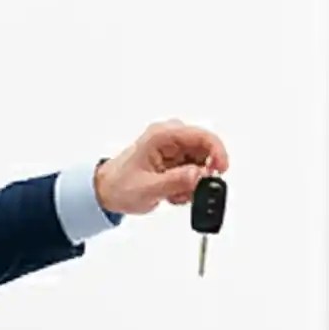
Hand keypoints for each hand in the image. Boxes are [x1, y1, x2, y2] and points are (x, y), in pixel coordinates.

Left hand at [94, 119, 229, 214]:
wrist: (107, 192)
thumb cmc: (120, 185)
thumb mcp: (148, 188)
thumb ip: (175, 181)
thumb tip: (199, 175)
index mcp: (161, 136)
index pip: (201, 135)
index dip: (217, 152)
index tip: (221, 170)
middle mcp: (170, 138)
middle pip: (205, 150)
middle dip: (203, 173)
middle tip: (192, 189)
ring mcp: (174, 149)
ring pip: (202, 163)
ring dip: (194, 182)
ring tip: (175, 194)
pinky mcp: (176, 160)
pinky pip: (195, 171)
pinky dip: (189, 185)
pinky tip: (173, 193)